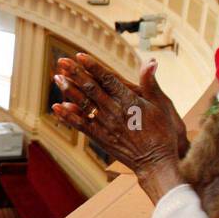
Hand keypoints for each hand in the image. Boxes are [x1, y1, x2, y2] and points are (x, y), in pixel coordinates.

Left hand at [52, 54, 185, 202]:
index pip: (108, 79)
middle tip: (61, 61)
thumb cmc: (162, 132)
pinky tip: (56, 107)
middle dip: (75, 73)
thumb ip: (151, 83)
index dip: (93, 66)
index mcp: (129, 101)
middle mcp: (115, 111)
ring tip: (56, 77)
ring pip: (83, 104)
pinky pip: (81, 125)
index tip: (80, 55)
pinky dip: (68, 115)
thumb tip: (151, 61)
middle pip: (91, 88)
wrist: (156, 162)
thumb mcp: (161, 105)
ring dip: (69, 90)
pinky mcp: (101, 138)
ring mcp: (106, 125)